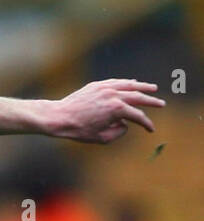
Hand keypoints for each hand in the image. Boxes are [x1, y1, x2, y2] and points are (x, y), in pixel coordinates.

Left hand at [48, 79, 163, 143]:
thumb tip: (125, 125)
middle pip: (138, 97)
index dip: (146, 124)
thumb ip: (118, 132)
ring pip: (128, 85)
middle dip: (151, 102)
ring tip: (152, 88)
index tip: (151, 129)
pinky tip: (132, 83)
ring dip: (142, 87)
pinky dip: (126, 83)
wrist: (60, 117)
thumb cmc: (79, 131)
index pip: (137, 116)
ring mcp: (106, 88)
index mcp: (117, 109)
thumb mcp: (102, 138)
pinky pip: (116, 82)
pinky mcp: (97, 85)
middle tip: (161, 104)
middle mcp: (114, 95)